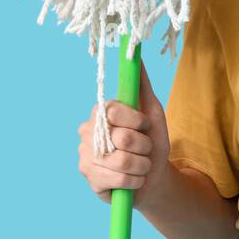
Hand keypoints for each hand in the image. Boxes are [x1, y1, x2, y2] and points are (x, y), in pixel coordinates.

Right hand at [76, 59, 171, 206]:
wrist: (154, 178)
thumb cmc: (151, 143)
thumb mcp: (152, 112)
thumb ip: (142, 86)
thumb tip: (137, 57)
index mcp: (100, 113)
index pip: (113, 110)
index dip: (136, 120)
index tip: (145, 125)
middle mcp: (87, 132)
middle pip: (122, 137)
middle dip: (144, 146)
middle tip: (144, 150)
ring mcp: (85, 157)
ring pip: (123, 160)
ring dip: (143, 165)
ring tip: (141, 165)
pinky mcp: (90, 180)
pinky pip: (120, 179)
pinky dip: (136, 180)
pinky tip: (134, 179)